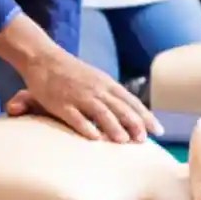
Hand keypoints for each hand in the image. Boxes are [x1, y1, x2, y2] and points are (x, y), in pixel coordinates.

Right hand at [6, 47, 162, 142]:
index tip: (158, 131)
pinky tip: (95, 138)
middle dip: (134, 124)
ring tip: (123, 141)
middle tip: (143, 140)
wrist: (42, 58)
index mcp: (106, 83)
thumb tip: (128, 114)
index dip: (145, 116)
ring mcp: (78, 96)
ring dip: (114, 127)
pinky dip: (86, 128)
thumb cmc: (70, 72)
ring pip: (101, 113)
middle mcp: (96, 89)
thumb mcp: (95, 78)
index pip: (131, 101)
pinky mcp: (61, 103)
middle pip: (120, 108)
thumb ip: (109, 95)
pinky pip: (75, 117)